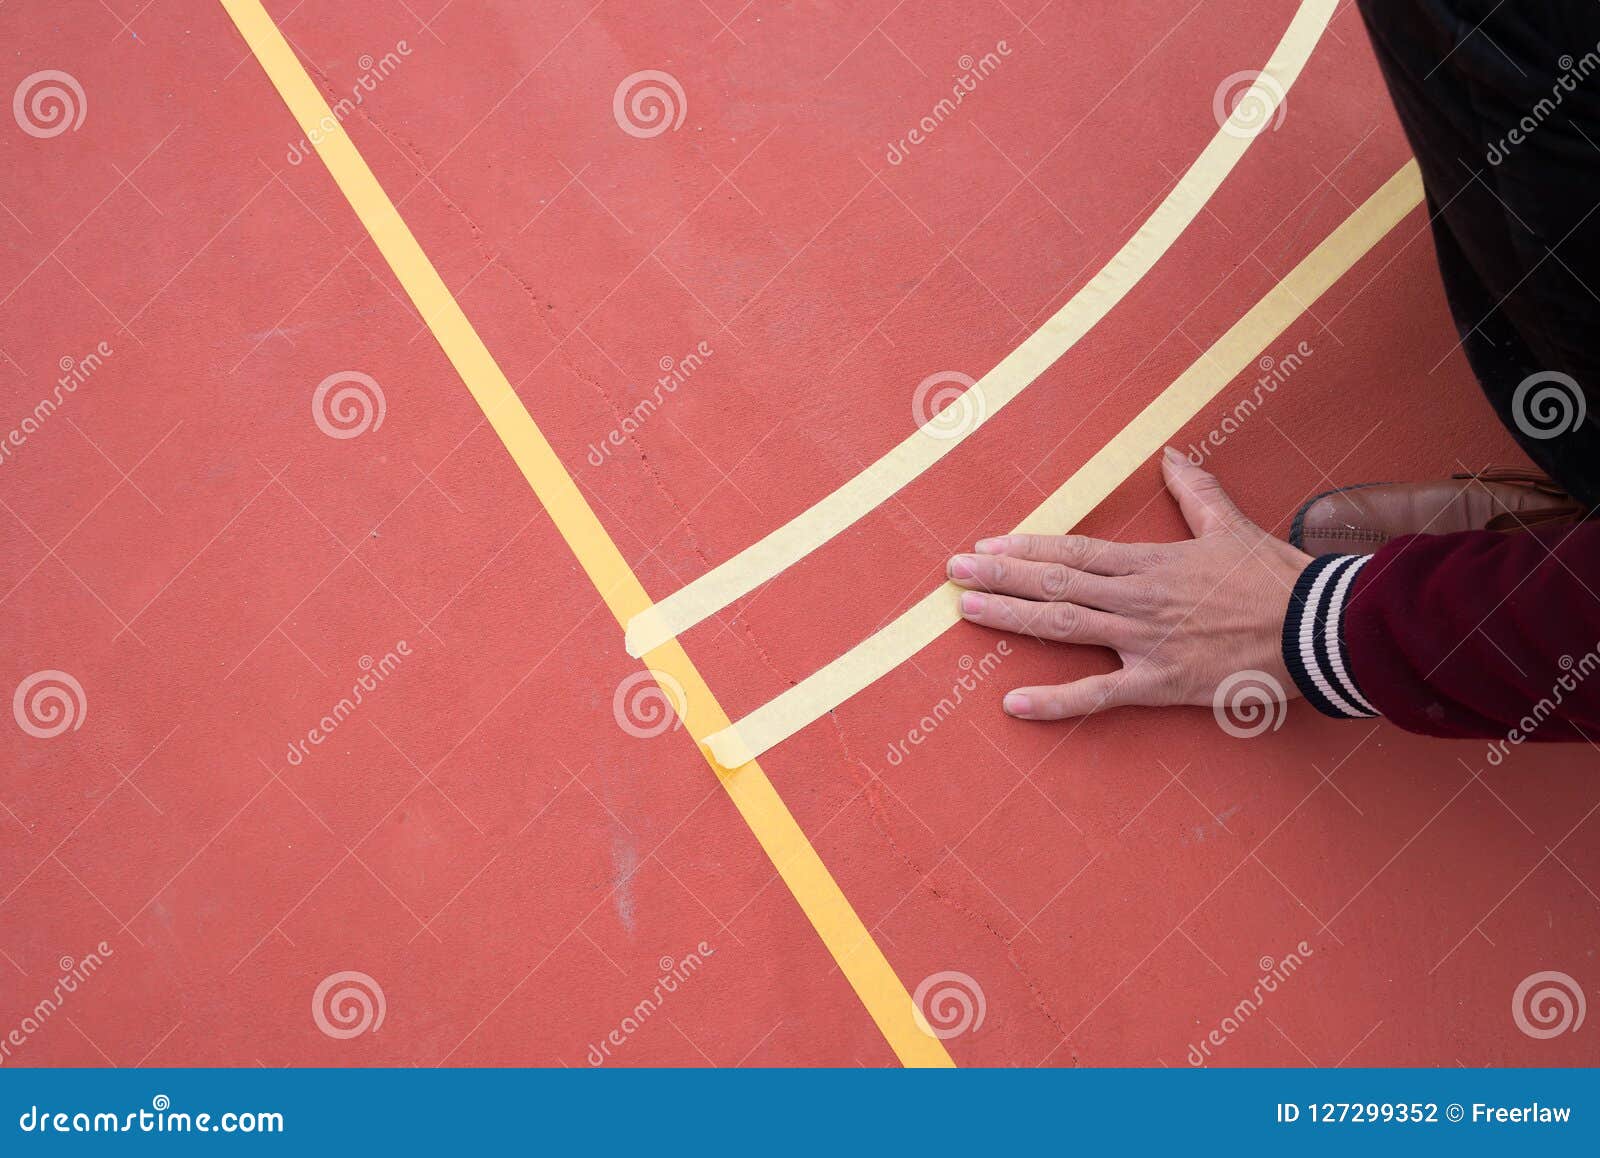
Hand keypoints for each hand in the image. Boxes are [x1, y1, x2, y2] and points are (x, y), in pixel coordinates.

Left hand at [948, 447, 1312, 719]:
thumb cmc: (1276, 578)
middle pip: (1055, 583)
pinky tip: (1012, 705)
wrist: (1318, 627)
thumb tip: (1172, 454)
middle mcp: (1137, 598)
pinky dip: (1054, 702)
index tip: (986, 544)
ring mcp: (1144, 641)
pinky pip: (1098, 695)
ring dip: (1010, 616)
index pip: (1073, 551)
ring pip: (1064, 626)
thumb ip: (1196, 491)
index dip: (1026, 546)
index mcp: (1150, 562)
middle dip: (1000, 575)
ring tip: (965, 609)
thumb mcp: (1233, 525)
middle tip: (953, 571)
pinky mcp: (1160, 683)